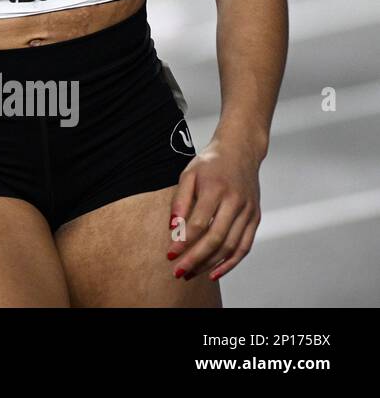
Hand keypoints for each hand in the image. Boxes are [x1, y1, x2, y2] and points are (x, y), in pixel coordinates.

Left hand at [166, 138, 262, 281]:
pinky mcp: (255, 218)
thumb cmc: (210, 163)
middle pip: (215, 238)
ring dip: (210, 264)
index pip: (198, 223)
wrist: (240, 152)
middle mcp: (235, 202)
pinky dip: (230, 262)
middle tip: (179, 272)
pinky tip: (214, 272)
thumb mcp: (188, 174)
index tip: (170, 254)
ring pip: (230, 246)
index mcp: (216, 189)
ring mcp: (248, 211)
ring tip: (192, 274)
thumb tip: (172, 227)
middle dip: (196, 258)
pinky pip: (244, 246)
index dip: (183, 242)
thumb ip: (180, 200)